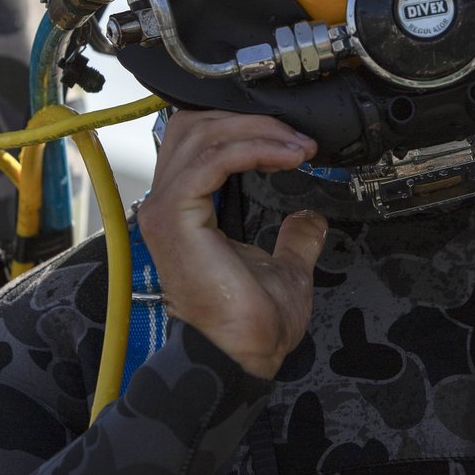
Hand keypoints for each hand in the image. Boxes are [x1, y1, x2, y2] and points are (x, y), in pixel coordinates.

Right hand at [138, 110, 327, 378]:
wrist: (242, 354)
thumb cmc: (252, 324)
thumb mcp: (285, 267)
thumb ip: (294, 238)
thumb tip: (308, 217)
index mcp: (185, 209)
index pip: (200, 139)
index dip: (246, 126)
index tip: (294, 139)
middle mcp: (166, 203)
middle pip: (195, 124)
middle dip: (250, 119)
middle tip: (297, 136)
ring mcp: (166, 209)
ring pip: (205, 134)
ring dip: (258, 131)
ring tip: (298, 146)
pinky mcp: (176, 217)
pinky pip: (213, 159)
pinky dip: (253, 148)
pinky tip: (285, 157)